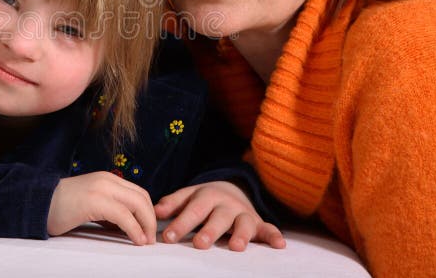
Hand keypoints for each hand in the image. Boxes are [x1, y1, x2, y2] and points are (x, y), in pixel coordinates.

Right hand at [48, 171, 156, 245]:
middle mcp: (106, 179)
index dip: (148, 212)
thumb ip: (110, 212)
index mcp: (107, 179)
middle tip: (151, 238)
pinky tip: (136, 240)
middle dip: (151, 219)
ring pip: (137, 204)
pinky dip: (134, 229)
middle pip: (142, 197)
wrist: (36, 204)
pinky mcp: (94, 201)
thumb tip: (130, 228)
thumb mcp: (91, 206)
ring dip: (146, 224)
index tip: (149, 230)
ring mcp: (101, 188)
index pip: (139, 193)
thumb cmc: (61, 209)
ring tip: (146, 241)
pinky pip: (123, 215)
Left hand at [156, 181, 285, 250]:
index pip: (192, 210)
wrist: (232, 188)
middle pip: (217, 217)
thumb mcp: (189, 196)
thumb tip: (156, 211)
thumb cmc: (204, 199)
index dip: (180, 224)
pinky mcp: (258, 223)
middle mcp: (226, 204)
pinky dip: (274, 235)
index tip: (168, 238)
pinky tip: (279, 244)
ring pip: (243, 223)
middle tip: (200, 243)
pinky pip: (268, 228)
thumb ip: (173, 203)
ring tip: (236, 247)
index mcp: (206, 196)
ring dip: (241, 234)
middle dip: (209, 230)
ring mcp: (243, 213)